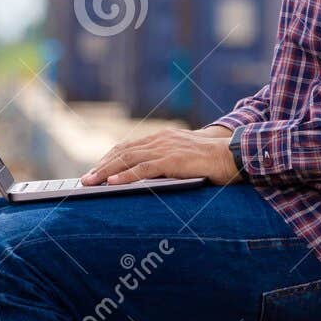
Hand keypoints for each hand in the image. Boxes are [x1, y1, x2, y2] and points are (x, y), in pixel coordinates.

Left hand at [81, 127, 240, 186]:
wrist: (234, 154)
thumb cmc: (212, 160)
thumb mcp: (186, 156)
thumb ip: (169, 161)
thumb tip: (151, 176)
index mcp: (163, 138)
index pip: (129, 147)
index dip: (110, 158)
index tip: (96, 170)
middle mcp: (161, 140)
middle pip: (124, 152)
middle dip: (102, 166)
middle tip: (85, 179)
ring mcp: (166, 149)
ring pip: (129, 160)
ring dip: (107, 172)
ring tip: (91, 182)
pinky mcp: (173, 161)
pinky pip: (144, 169)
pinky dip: (125, 176)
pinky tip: (112, 183)